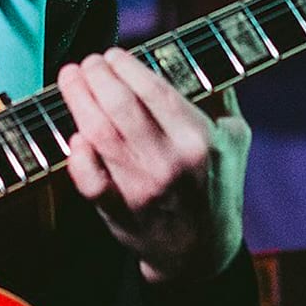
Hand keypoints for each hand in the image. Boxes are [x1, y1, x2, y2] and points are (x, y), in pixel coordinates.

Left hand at [58, 48, 249, 284]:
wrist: (201, 251)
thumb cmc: (216, 186)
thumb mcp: (234, 140)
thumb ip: (221, 97)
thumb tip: (205, 55)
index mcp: (198, 140)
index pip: (155, 91)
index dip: (128, 67)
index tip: (113, 54)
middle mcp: (168, 162)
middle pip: (121, 106)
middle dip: (98, 76)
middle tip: (88, 62)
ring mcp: (141, 188)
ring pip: (100, 134)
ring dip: (79, 100)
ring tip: (71, 79)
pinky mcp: (117, 211)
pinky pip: (90, 181)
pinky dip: (79, 158)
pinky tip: (75, 135)